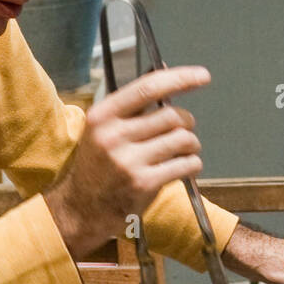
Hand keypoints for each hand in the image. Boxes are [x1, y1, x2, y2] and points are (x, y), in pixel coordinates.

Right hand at [45, 65, 210, 258]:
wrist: (80, 209)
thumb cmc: (97, 166)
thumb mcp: (103, 129)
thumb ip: (133, 105)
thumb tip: (170, 75)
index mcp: (102, 116)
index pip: (148, 87)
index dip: (180, 78)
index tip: (203, 76)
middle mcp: (113, 136)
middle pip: (171, 115)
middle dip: (186, 122)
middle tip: (183, 130)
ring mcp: (128, 162)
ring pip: (182, 139)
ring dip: (191, 144)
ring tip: (183, 151)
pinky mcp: (143, 184)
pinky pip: (185, 165)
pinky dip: (192, 164)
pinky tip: (184, 167)